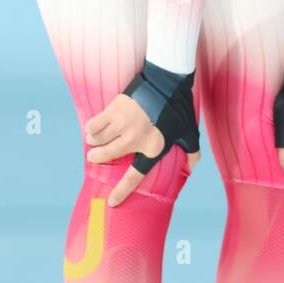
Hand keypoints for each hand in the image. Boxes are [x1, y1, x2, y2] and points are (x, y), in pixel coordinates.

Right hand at [84, 61, 200, 206]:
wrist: (167, 80)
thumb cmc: (179, 107)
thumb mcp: (190, 132)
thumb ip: (192, 153)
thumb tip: (191, 169)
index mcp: (152, 148)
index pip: (134, 176)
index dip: (122, 191)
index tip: (112, 202)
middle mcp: (134, 139)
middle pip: (108, 156)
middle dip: (98, 157)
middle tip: (93, 156)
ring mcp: (122, 124)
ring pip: (98, 140)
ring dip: (94, 142)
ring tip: (93, 141)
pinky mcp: (114, 109)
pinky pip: (95, 124)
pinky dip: (91, 128)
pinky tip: (92, 129)